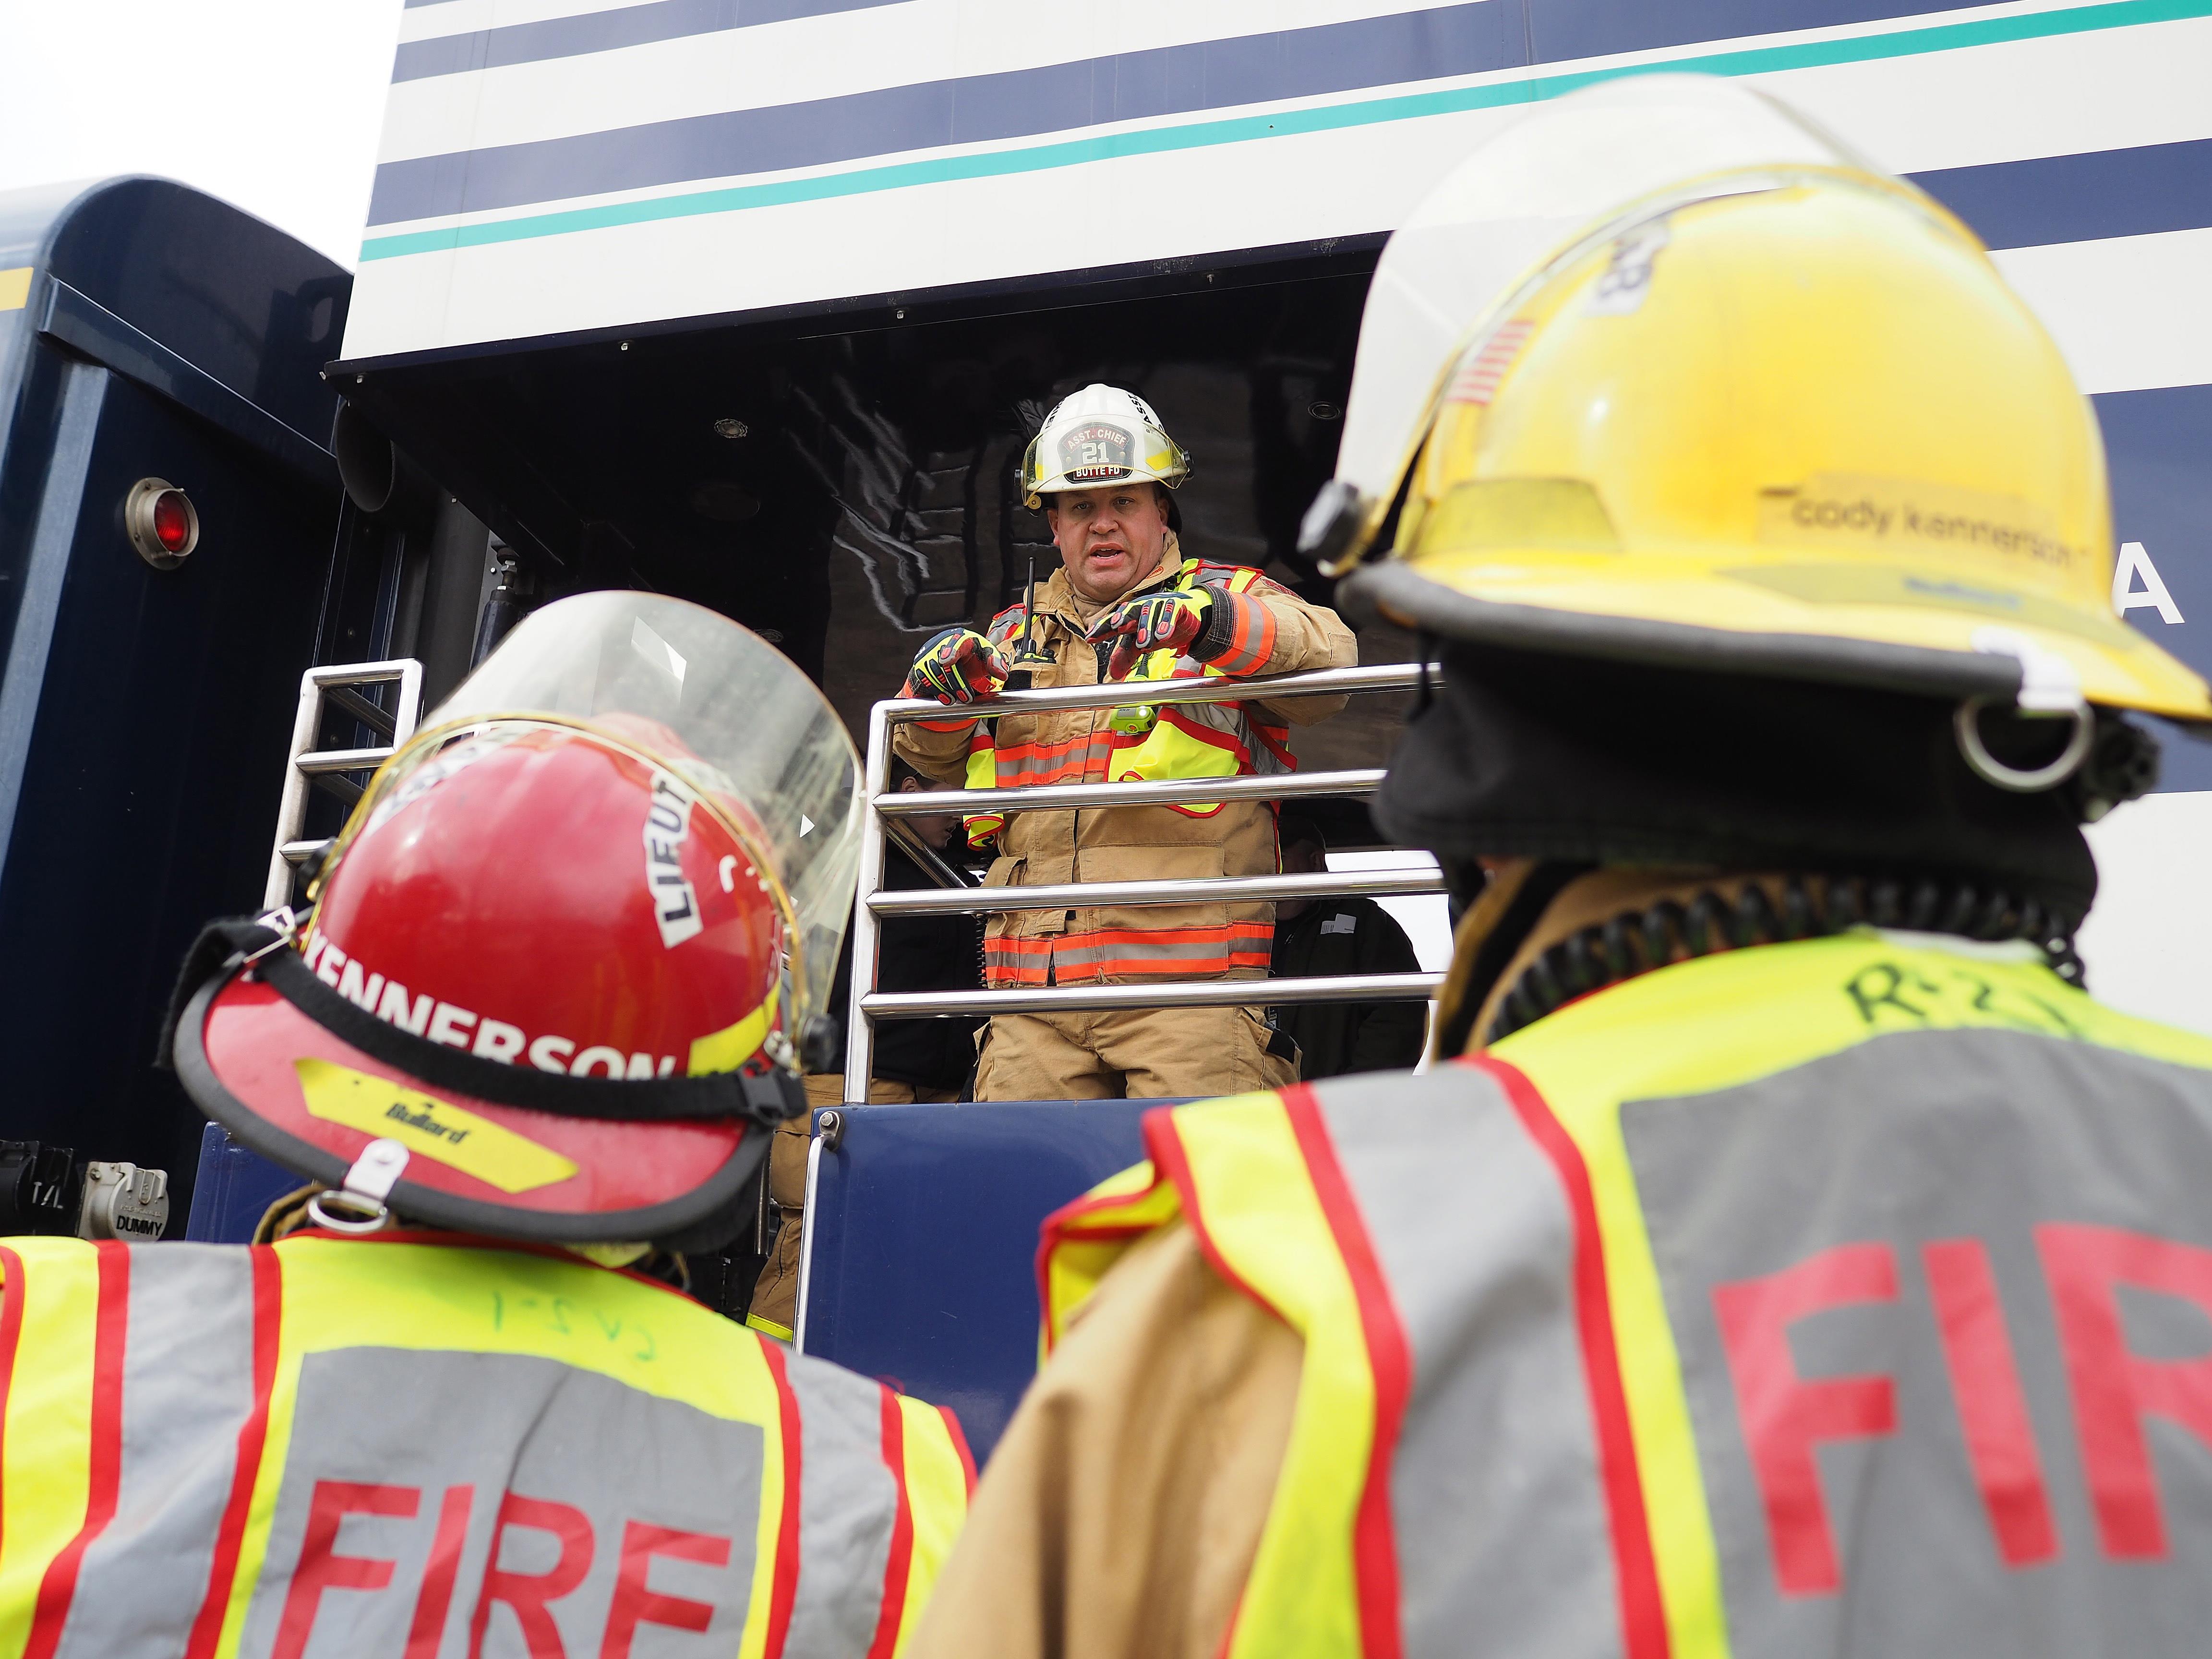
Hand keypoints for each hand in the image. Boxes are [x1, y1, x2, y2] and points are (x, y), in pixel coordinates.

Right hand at [903, 628, 1004, 704]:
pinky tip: (947, 699)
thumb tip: (1002, 674)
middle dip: (958, 683)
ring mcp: (929, 655)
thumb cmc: (972, 657)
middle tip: (967, 698)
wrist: (954, 660)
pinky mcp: (920, 667)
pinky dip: (937, 692)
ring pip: (934, 674)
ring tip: (960, 699)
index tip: (946, 661)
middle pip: (945, 664)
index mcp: (962, 638)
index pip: (955, 642)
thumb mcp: (987, 657)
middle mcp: (942, 643)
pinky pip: (924, 681)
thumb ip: (997, 663)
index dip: (950, 651)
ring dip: (948, 689)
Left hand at [1090, 588, 1212, 681]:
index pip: (1113, 622)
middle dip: (1121, 617)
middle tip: (1116, 626)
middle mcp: (1142, 607)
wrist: (1187, 617)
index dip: (1101, 629)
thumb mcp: (1142, 643)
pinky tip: (1163, 634)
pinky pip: (1170, 611)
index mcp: (1131, 616)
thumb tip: (1113, 673)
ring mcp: (1158, 604)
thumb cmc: (1160, 626)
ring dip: (1146, 626)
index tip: (1090, 638)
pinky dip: (1166, 622)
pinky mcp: (1176, 605)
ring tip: (1143, 643)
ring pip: (1150, 612)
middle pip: (1129, 610)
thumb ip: (1127, 655)